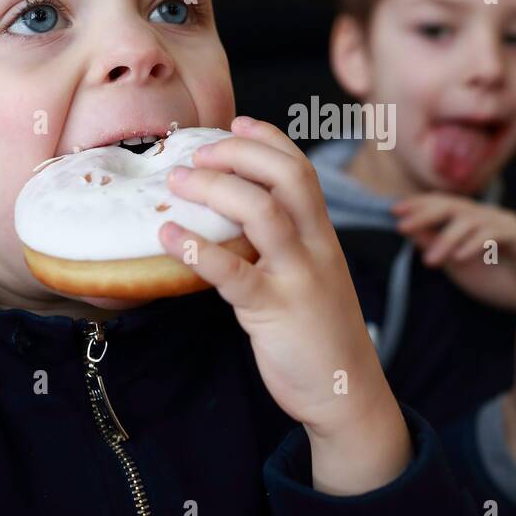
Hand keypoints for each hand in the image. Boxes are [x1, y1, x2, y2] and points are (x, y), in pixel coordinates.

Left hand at [158, 116, 409, 495]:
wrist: (347, 392)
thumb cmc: (321, 333)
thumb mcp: (314, 276)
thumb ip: (288, 245)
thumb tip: (238, 216)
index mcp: (323, 236)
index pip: (301, 170)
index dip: (268, 139)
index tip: (235, 123)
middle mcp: (316, 248)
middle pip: (288, 177)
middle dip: (240, 155)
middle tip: (197, 154)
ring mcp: (298, 278)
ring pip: (263, 213)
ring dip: (215, 189)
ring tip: (176, 184)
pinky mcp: (275, 312)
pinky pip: (233, 273)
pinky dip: (197, 249)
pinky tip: (168, 237)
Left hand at [392, 193, 515, 310]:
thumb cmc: (501, 284)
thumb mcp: (459, 267)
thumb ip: (436, 246)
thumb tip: (408, 230)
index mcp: (473, 221)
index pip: (443, 205)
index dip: (419, 204)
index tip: (394, 211)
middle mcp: (489, 217)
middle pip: (453, 205)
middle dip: (425, 213)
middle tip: (401, 226)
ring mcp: (507, 223)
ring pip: (471, 221)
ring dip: (447, 240)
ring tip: (430, 262)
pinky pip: (495, 234)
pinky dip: (475, 244)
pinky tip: (459, 258)